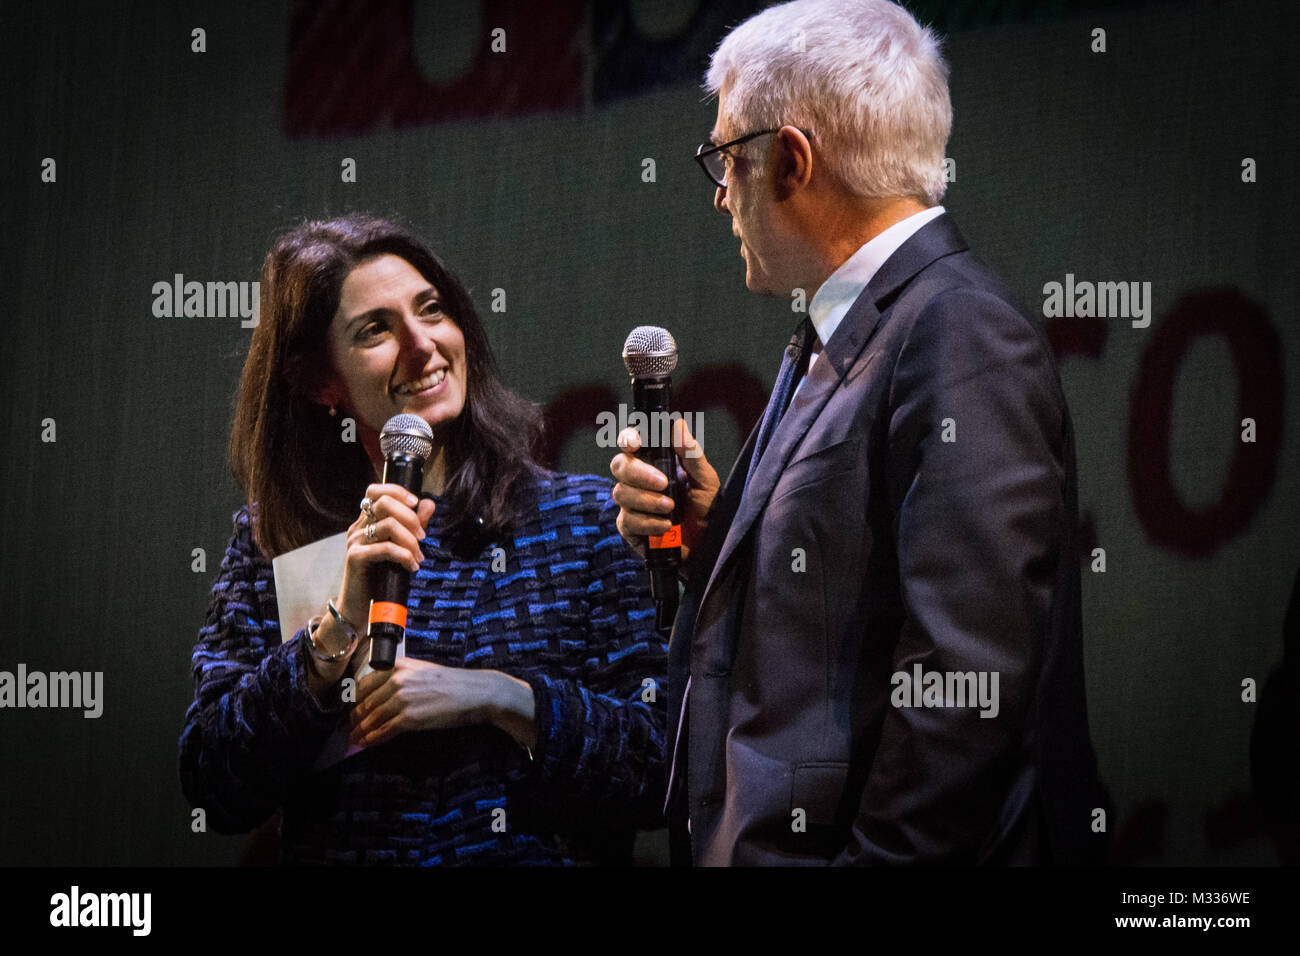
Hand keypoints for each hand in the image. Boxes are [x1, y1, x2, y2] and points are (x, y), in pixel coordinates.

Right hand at [335, 483, 436, 631]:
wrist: (360, 608)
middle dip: (411, 517)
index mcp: (367, 522)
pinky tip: (411, 566)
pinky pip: (384, 548)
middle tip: (423, 537)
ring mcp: (355, 542)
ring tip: (418, 557)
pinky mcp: (354, 558)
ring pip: (388, 525)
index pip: (375, 491)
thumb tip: (429, 503)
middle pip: (384, 502)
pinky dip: (403, 555)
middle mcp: (358, 528)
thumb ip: (414, 524)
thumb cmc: (380, 577)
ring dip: (410, 541)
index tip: (416, 503)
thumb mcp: (401, 547)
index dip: (397, 491)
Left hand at [347, 658, 532, 748]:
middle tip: (347, 729)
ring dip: (361, 731)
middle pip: (365, 702)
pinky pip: (384, 730)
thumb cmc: (452, 684)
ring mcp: (403, 699)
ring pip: (372, 718)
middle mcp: (397, 679)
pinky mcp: (410, 717)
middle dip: (354, 718)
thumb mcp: (422, 672)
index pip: (364, 684)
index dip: (353, 701)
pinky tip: (367, 744)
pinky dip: (373, 738)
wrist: (475, 693)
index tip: (348, 711)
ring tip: (354, 739)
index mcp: (398, 666)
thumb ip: (400, 679)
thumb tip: (379, 698)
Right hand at [610, 417, 718, 561]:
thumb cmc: (707, 510)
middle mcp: (638, 481)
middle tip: (664, 483)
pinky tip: (666, 526)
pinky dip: (648, 522)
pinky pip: (627, 520)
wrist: (709, 546)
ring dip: (647, 500)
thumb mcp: (705, 480)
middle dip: (639, 473)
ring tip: (671, 508)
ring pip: (621, 493)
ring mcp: (631, 504)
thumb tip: (678, 424)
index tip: (636, 443)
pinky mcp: (630, 528)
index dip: (628, 439)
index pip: (631, 444)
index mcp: (654, 463)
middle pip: (619, 466)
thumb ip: (691, 454)